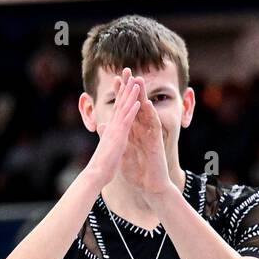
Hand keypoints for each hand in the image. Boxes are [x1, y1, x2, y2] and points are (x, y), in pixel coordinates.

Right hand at [87, 68, 140, 186]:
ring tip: (136, 80)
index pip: (116, 107)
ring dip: (131, 94)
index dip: (120, 93)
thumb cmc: (101, 164)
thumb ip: (105, 135)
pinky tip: (139, 101)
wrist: (96, 174)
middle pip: (119, 102)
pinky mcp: (119, 137)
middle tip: (128, 72)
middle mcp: (112, 126)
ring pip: (124, 108)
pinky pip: (127, 121)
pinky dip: (133, 110)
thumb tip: (102, 128)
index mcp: (111, 128)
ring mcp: (115, 130)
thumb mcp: (105, 145)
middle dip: (125, 86)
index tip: (124, 81)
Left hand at [119, 78, 169, 197]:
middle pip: (137, 104)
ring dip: (142, 95)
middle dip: (132, 88)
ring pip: (146, 111)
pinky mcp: (156, 141)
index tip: (114, 80)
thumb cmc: (137, 171)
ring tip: (138, 80)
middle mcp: (142, 129)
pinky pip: (154, 125)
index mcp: (133, 130)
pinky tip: (146, 103)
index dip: (121, 95)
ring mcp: (150, 134)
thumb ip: (113, 136)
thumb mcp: (121, 150)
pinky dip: (150, 114)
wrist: (149, 186)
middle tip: (127, 71)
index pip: (126, 108)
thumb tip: (102, 125)